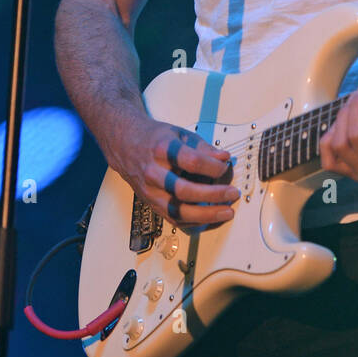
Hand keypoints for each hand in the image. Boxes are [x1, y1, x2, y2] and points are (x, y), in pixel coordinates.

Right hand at [109, 114, 239, 230]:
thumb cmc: (155, 140)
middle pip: (184, 190)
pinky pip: (174, 220)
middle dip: (213, 195)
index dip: (213, 166)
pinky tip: (211, 218)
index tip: (224, 166)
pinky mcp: (152, 204)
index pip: (191, 161)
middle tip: (232, 193)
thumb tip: (224, 158)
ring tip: (226, 212)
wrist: (125, 146)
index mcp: (161, 150)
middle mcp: (153, 173)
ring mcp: (151, 191)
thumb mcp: (179, 134)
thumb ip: (203, 147)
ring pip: (178, 211)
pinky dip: (195, 222)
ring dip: (206, 215)